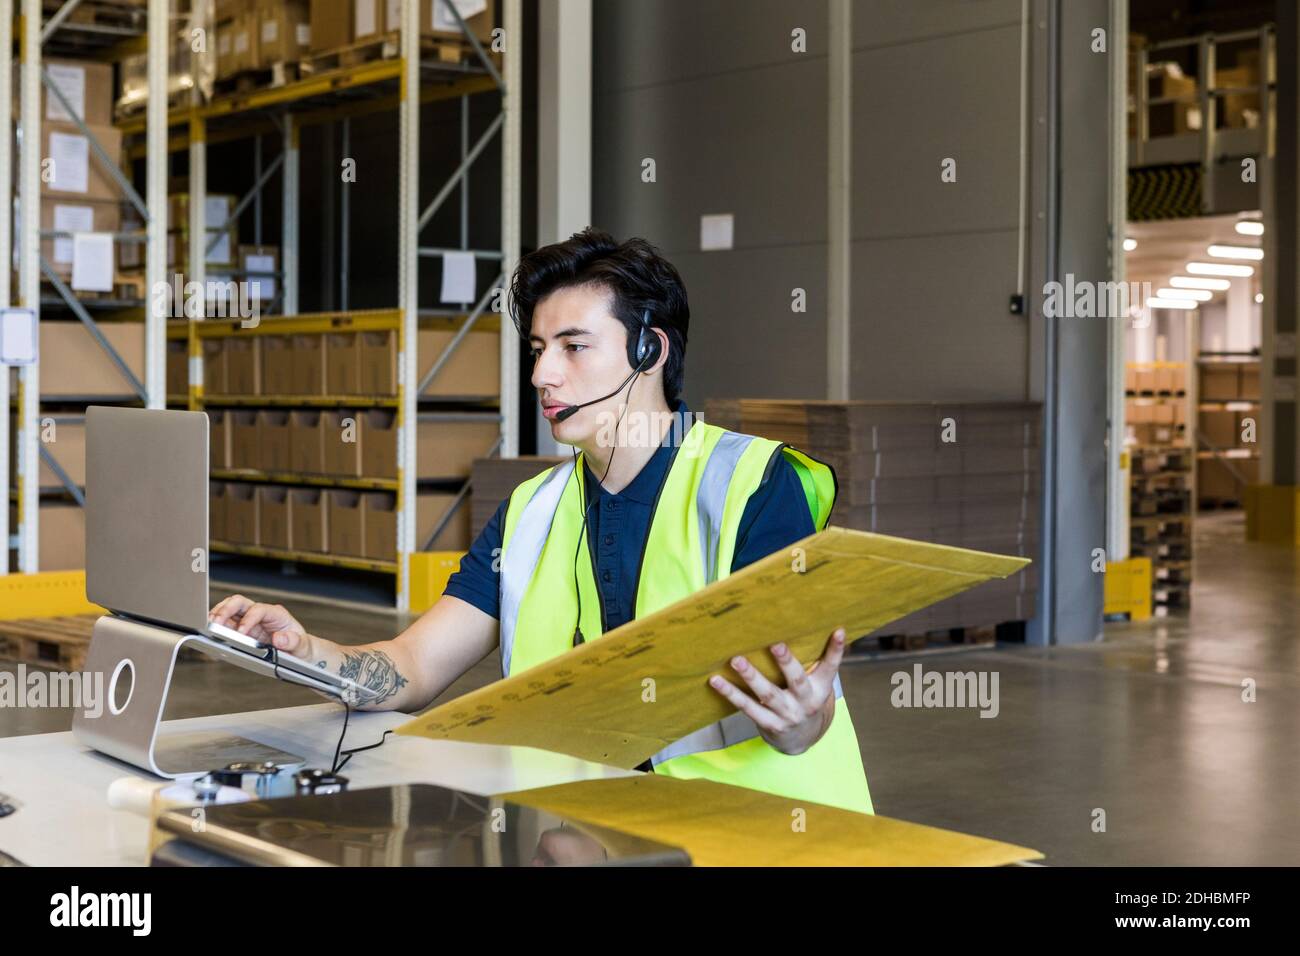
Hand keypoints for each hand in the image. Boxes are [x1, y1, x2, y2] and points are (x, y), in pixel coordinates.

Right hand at [209, 594, 310, 658]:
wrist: (298, 652)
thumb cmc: (300, 646)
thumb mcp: (302, 646)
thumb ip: (292, 642)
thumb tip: (279, 639)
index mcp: (276, 614)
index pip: (258, 610)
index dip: (248, 619)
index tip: (241, 633)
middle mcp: (260, 614)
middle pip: (239, 602)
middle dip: (226, 610)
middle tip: (215, 623)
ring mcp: (249, 621)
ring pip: (229, 609)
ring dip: (217, 616)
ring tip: (208, 627)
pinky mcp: (241, 630)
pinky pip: (226, 624)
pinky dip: (216, 627)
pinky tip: (210, 635)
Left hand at [708, 627, 845, 755]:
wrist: (801, 740)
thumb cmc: (805, 700)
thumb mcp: (817, 684)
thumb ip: (819, 660)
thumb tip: (827, 626)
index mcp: (820, 688)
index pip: (831, 667)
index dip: (836, 650)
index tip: (838, 631)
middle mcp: (806, 702)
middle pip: (797, 680)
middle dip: (786, 662)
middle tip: (775, 643)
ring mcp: (787, 715)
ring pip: (768, 694)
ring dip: (751, 676)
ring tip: (736, 660)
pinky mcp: (769, 724)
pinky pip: (747, 708)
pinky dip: (731, 694)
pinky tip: (716, 681)